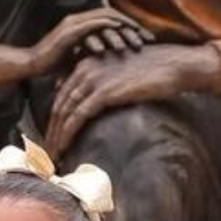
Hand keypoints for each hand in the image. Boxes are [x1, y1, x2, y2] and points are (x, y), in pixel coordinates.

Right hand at [29, 9, 152, 74]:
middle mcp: (80, 20)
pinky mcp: (68, 31)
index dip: (132, 29)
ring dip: (123, 29)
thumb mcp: (81, 61)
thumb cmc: (55, 66)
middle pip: (114, 17)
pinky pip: (91, 24)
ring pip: (105, 19)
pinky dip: (107, 26)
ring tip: (137, 41)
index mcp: (84, 26)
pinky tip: (120, 31)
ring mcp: (74, 24)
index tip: (149, 42)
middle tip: (150, 40)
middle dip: (133, 28)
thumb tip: (118, 68)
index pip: (113, 22)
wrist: (31, 66)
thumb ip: (97, 58)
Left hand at [46, 44, 220, 149]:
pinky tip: (62, 149)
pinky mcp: (103, 92)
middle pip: (58, 105)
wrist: (175, 64)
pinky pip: (76, 117)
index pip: (62, 95)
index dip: (55, 118)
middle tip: (45, 152)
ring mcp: (92, 80)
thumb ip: (107, 85)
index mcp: (87, 63)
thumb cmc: (156, 72)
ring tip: (50, 156)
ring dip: (54, 136)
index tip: (52, 137)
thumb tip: (99, 105)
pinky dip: (66, 135)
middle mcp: (85, 69)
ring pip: (64, 113)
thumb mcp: (125, 74)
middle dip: (50, 130)